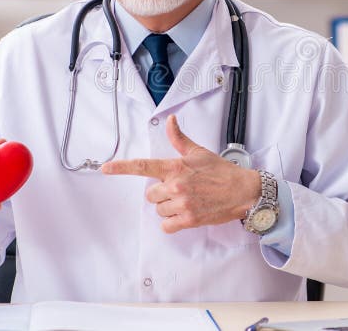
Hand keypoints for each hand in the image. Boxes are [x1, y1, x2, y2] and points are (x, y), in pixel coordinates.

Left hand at [101, 115, 260, 233]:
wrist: (242, 191)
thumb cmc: (221, 171)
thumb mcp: (199, 152)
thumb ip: (179, 138)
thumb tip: (170, 121)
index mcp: (176, 167)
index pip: (143, 166)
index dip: (121, 168)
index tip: (105, 169)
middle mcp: (176, 186)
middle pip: (150, 195)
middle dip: (161, 193)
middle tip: (180, 190)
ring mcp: (182, 204)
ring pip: (159, 210)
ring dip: (168, 208)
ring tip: (187, 201)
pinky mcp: (189, 220)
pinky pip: (166, 226)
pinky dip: (172, 223)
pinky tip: (184, 214)